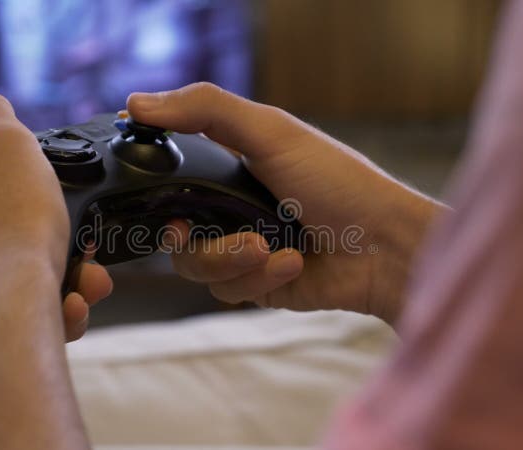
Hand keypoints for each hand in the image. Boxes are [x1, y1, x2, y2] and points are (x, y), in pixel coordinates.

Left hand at [0, 94, 111, 366]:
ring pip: (1, 272)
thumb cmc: (9, 226)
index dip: (9, 178)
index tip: (40, 190)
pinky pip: (4, 312)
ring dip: (49, 273)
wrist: (7, 319)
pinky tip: (66, 307)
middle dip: (40, 233)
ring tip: (84, 282)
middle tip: (77, 243)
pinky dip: (39, 307)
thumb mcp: (8, 140)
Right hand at [128, 83, 444, 324]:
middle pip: (173, 230)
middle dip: (191, 236)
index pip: (170, 173)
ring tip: (269, 248)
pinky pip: (229, 290)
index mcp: (230, 164)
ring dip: (230, 258)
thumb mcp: (272, 132)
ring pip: (195, 266)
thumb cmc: (339, 182)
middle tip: (192, 230)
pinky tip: (294, 263)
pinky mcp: (257, 284)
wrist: (385, 248)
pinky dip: (260, 277)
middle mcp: (231, 206)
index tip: (142, 187)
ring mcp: (242, 248)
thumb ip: (206, 110)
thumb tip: (137, 102)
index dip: (152, 183)